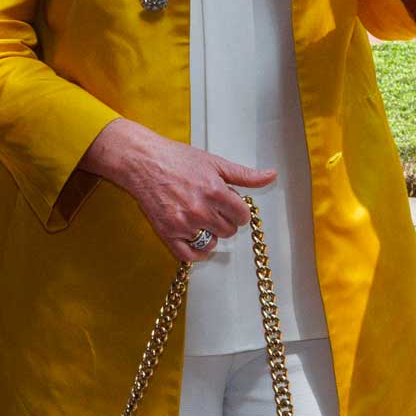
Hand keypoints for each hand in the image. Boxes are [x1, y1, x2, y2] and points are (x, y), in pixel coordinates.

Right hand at [80, 118, 276, 263]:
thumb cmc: (178, 159)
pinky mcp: (167, 233)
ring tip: (203, 218)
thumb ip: (245, 175)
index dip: (240, 210)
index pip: (242, 215)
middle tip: (215, 208)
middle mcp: (200, 210)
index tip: (233, 206)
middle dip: (226, 220)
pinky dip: (197, 252)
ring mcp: (183, 224)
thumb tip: (271, 176)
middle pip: (229, 230)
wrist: (144, 162)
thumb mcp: (216, 163)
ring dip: (211, 233)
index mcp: (215, 191)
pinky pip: (189, 256)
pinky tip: (198, 240)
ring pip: (211, 243)